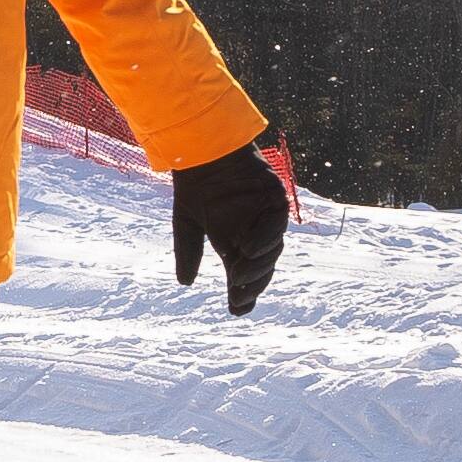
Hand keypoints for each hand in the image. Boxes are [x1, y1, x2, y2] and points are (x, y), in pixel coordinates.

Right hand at [171, 139, 290, 315]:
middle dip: (251, 284)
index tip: (236, 311)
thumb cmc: (195, 185)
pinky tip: (248, 250)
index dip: (244, 293)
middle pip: (261, 267)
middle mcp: (254, 232)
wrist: (201, 151)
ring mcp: (267, 216)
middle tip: (238, 297)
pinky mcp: (275, 198)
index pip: (245, 273)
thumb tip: (185, 283)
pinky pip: (276, 224)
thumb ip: (188, 252)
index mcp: (235, 241)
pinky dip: (264, 239)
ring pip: (272, 250)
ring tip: (239, 276)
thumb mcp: (186, 224)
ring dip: (258, 265)